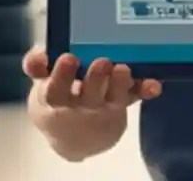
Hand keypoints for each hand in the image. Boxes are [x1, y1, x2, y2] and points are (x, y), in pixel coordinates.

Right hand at [23, 46, 161, 110]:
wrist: (73, 137)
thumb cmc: (56, 96)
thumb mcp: (41, 82)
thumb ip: (38, 66)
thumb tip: (39, 56)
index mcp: (51, 100)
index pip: (52, 91)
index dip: (60, 76)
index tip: (69, 58)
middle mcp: (77, 108)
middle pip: (87, 96)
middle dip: (95, 80)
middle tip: (102, 62)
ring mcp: (100, 110)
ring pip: (113, 99)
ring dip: (120, 85)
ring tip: (124, 69)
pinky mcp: (119, 108)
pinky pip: (132, 98)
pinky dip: (144, 91)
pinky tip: (154, 85)